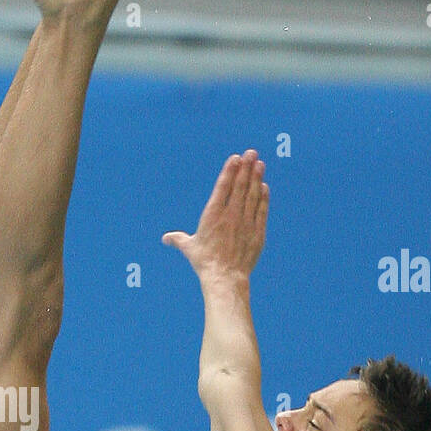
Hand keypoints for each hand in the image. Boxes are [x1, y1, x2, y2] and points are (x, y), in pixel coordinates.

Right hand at [163, 149, 267, 281]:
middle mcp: (230, 215)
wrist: (225, 278)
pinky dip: (263, 198)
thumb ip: (178, 239)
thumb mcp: (189, 248)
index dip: (229, 171)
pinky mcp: (257, 232)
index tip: (235, 158)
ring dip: (256, 178)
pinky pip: (261, 210)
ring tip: (259, 164)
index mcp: (212, 215)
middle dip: (246, 167)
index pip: (223, 187)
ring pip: (252, 195)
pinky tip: (264, 187)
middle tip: (252, 152)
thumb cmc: (205, 262)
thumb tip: (166, 239)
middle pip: (240, 186)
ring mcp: (245, 222)